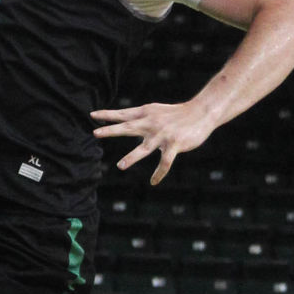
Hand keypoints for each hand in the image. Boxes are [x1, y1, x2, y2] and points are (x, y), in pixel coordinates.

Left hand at [91, 98, 214, 185]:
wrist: (201, 112)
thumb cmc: (177, 113)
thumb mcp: (156, 111)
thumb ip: (141, 117)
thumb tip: (126, 121)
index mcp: (146, 113)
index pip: (123, 114)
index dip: (107, 115)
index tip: (92, 115)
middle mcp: (152, 123)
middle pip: (128, 127)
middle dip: (111, 131)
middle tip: (95, 133)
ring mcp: (163, 135)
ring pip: (144, 149)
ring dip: (131, 157)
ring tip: (120, 166)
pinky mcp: (174, 145)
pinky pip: (165, 163)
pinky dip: (159, 173)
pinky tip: (153, 182)